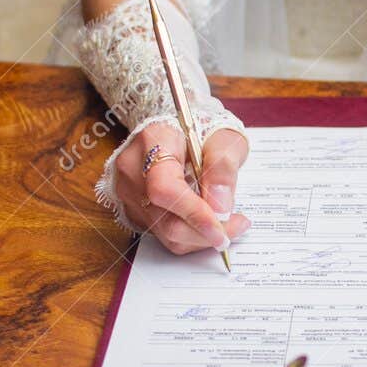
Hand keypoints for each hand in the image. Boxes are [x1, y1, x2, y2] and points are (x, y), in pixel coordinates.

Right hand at [112, 124, 250, 254]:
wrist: (180, 131)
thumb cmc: (203, 130)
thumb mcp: (224, 140)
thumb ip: (223, 170)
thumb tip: (221, 208)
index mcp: (153, 141)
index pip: (165, 187)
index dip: (193, 213)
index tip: (222, 227)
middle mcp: (132, 170)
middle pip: (165, 219)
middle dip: (205, 232)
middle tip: (237, 224)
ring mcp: (129, 193)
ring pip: (166, 233)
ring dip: (202, 236)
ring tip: (228, 221)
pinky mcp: (135, 210)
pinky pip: (165, 235)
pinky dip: (191, 235)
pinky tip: (208, 220)